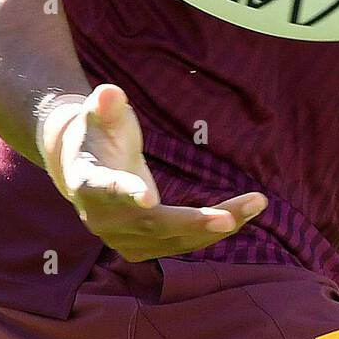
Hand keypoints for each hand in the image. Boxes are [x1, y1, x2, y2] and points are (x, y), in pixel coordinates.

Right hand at [39, 83, 266, 261]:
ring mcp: (123, 238)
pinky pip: (182, 242)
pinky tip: (245, 214)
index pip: (108, 191)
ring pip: (174, 238)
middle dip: (192, 222)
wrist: (83, 168)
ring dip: (216, 226)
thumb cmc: (97, 132)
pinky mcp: (143, 246)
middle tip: (227, 218)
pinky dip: (213, 231)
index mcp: (88, 183)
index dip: (128, 194)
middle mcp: (103, 220)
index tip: (150, 198)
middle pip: (151, 224)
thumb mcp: (98, 113)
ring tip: (255, 205)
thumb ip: (105, 105)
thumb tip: (109, 93)